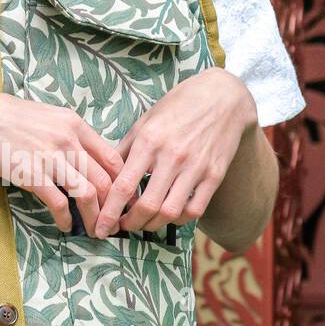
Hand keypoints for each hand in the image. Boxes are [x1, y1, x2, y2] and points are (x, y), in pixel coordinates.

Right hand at [0, 88, 124, 237]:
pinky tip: (66, 226)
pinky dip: (66, 219)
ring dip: (96, 218)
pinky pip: (59, 204)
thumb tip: (87, 154)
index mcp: (74, 124)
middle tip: (114, 222)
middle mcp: (67, 140)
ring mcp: (50, 158)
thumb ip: (69, 132)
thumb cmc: (8, 116)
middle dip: (113, 206)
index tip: (121, 198)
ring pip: (88, 194)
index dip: (122, 182)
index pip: (113, 157)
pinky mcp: (32, 175)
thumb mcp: (47, 115)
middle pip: (105, 179)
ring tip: (96, 231)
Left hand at [96, 68, 256, 237]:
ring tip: (143, 223)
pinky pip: (195, 209)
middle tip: (122, 228)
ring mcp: (195, 167)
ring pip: (171, 212)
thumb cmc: (177, 107)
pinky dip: (178, 219)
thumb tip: (104, 174)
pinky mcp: (215, 175)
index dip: (110, 212)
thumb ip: (125, 149)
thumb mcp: (145, 121)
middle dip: (130, 224)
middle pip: (148, 206)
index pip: (124, 186)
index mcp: (148, 141)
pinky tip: (169, 215)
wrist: (223, 98)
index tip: (101, 226)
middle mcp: (171, 156)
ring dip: (153, 225)